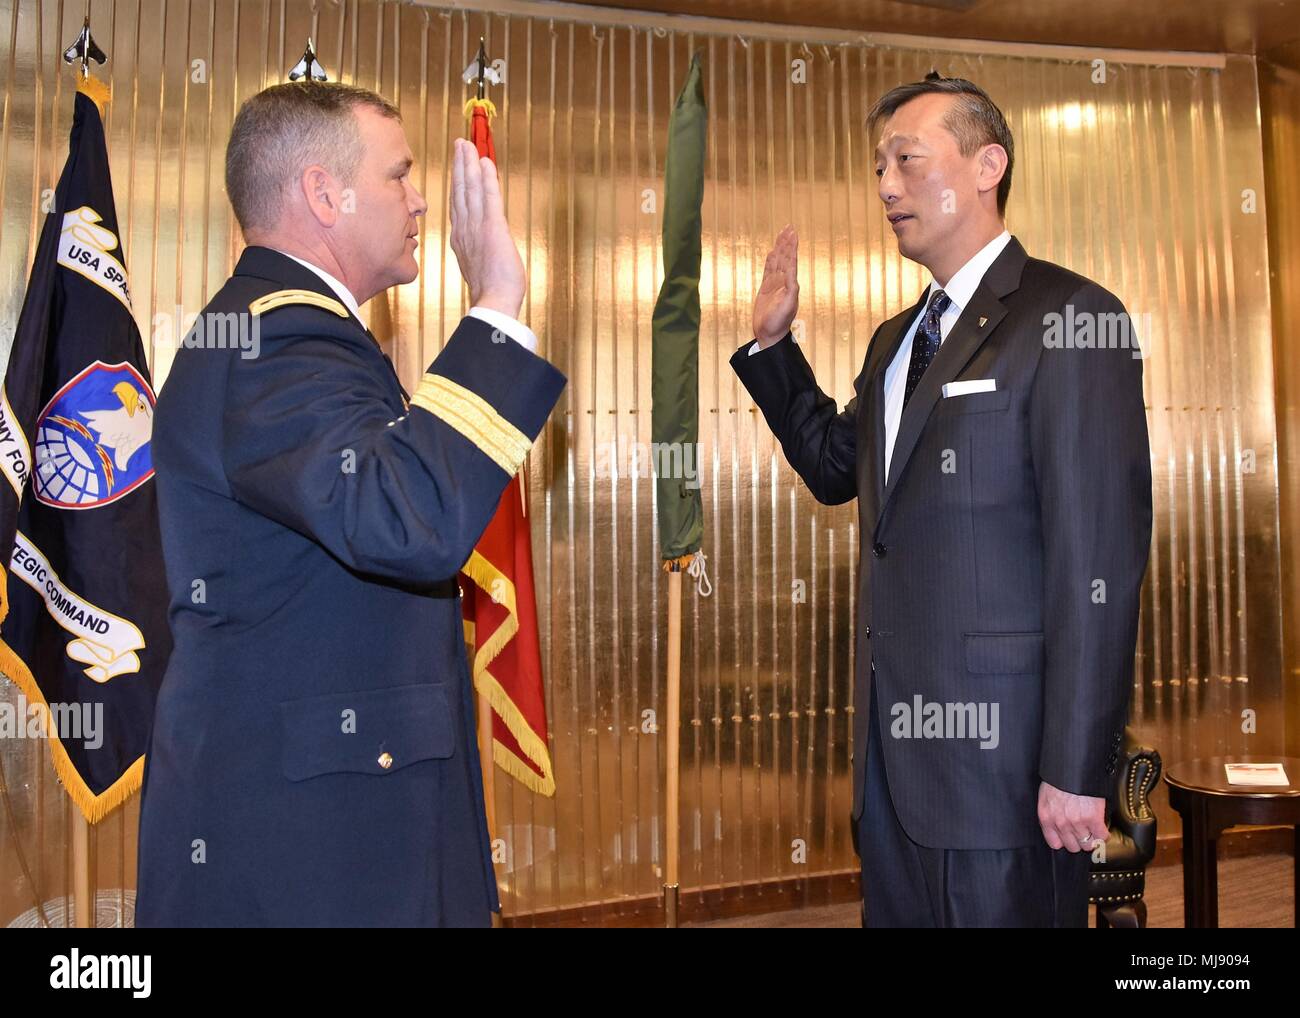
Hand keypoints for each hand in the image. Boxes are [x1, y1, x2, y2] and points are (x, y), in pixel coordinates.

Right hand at [449, 138, 524, 318]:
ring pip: (471, 189)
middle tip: (460, 143)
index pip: (458, 204)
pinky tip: (486, 163)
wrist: (493, 303)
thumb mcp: (479, 266)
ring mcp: (477, 228)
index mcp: (461, 239)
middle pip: (460, 191)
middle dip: (460, 165)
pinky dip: (487, 179)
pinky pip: (489, 198)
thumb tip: (480, 247)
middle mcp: (465, 230)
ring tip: (468, 145)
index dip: (458, 182)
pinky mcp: (492, 229)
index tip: (458, 165)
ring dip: (470, 164)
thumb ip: (477, 251)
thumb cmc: (491, 292)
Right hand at [752, 224, 798, 347]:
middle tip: (789, 227)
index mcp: (789, 283)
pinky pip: (768, 270)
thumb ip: (790, 290)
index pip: (790, 260)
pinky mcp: (765, 289)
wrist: (769, 335)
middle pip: (784, 257)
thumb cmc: (779, 324)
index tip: (792, 233)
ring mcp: (774, 284)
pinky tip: (771, 252)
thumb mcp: (787, 307)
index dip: (791, 246)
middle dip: (786, 242)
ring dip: (780, 248)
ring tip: (782, 235)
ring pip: (777, 261)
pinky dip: (770, 260)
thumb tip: (792, 275)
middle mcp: (783, 282)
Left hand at [1037, 780, 1107, 852]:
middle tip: (1084, 833)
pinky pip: (1101, 837)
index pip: (1055, 843)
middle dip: (1079, 841)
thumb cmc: (1059, 778)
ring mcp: (1077, 822)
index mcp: (1047, 817)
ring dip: (1093, 839)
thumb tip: (1057, 822)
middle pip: (1073, 847)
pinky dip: (1104, 834)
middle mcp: (1060, 823)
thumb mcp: (1046, 795)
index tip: (1070, 838)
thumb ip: (1050, 812)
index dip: (1064, 841)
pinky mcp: (1093, 819)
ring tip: (1094, 831)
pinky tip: (1102, 828)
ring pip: (1088, 845)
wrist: (1072, 767)